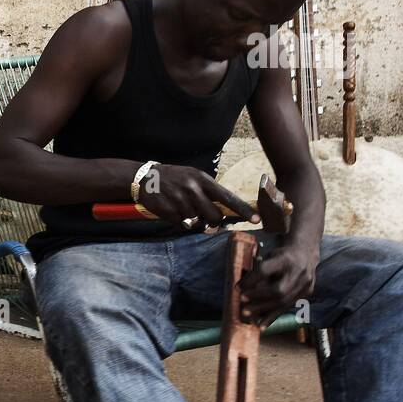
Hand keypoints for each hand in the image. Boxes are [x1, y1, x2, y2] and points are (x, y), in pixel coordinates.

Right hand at [137, 164, 257, 229]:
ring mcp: (179, 201)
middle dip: (213, 221)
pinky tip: (172, 209)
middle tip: (206, 217)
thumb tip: (225, 210)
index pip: (228, 197)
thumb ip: (208, 192)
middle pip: (214, 216)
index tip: (257, 219)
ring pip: (196, 222)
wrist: (145, 177)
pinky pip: (181, 224)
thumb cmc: (174, 178)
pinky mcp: (168, 211)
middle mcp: (192, 190)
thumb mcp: (193, 177)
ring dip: (192, 220)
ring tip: (182, 207)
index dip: (243, 210)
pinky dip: (178, 221)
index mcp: (202, 180)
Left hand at [239, 240, 317, 326]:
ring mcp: (305, 284)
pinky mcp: (307, 293)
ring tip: (247, 314)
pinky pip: (287, 308)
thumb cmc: (280, 256)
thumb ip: (257, 271)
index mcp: (286, 259)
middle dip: (258, 298)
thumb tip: (240, 287)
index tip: (238, 287)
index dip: (250, 280)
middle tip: (242, 301)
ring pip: (283, 302)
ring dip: (263, 310)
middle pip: (278, 290)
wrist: (305, 254)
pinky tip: (261, 326)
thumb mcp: (268, 257)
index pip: (265, 271)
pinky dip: (272, 317)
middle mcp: (298, 272)